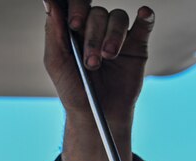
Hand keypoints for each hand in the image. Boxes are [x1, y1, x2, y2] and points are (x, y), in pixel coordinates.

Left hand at [44, 3, 153, 126]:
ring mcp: (117, 35)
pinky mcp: (137, 44)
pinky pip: (144, 23)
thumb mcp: (56, 63)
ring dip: (113, 36)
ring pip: (117, 18)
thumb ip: (53, 32)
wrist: (98, 114)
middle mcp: (96, 28)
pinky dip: (145, 17)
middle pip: (97, 14)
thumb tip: (50, 2)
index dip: (76, 8)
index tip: (74, 24)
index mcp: (75, 29)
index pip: (76, 4)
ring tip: (109, 57)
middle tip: (91, 62)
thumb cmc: (74, 90)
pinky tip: (143, 15)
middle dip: (93, 37)